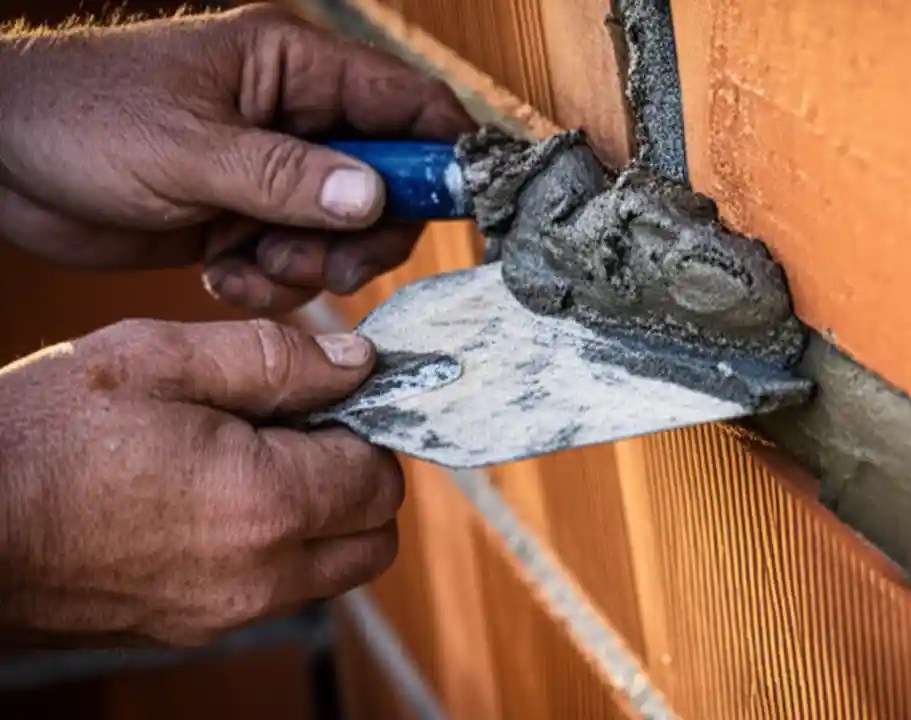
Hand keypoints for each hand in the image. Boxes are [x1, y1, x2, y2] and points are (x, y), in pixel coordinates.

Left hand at [0, 4, 474, 313]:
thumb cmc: (81, 119)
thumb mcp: (187, 148)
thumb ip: (285, 176)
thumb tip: (374, 197)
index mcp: (293, 68)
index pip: (404, 102)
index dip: (444, 152)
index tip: (465, 207)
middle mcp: (295, 119)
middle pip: (387, 182)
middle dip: (365, 235)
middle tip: (324, 265)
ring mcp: (271, 172)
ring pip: (342, 233)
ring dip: (308, 267)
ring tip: (249, 267)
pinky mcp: (243, 219)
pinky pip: (293, 262)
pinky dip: (270, 283)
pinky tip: (219, 276)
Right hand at [0, 319, 403, 646]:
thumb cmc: (45, 434)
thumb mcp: (157, 359)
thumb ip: (274, 359)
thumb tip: (357, 364)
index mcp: (266, 502)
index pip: (379, 478)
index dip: (363, 430)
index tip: (324, 402)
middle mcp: (261, 575)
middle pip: (373, 538)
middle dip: (358, 481)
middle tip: (301, 433)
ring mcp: (227, 613)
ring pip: (333, 572)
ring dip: (324, 521)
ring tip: (257, 464)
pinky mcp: (192, 630)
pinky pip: (279, 593)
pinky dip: (280, 551)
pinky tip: (221, 502)